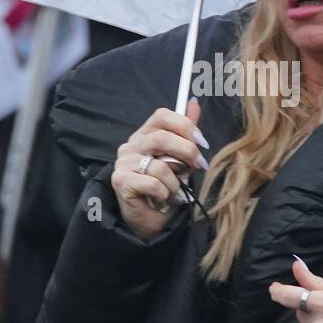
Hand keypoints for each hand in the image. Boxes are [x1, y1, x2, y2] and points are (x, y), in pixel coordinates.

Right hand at [111, 99, 208, 239]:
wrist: (150, 221)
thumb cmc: (165, 188)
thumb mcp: (179, 158)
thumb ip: (185, 131)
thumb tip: (194, 101)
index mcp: (144, 135)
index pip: (162, 115)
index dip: (184, 125)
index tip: (201, 142)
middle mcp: (130, 145)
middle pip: (162, 137)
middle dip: (186, 152)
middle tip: (198, 166)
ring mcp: (123, 163)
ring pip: (160, 165)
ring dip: (175, 182)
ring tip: (173, 191)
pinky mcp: (120, 180)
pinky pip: (153, 183)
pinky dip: (163, 193)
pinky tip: (160, 198)